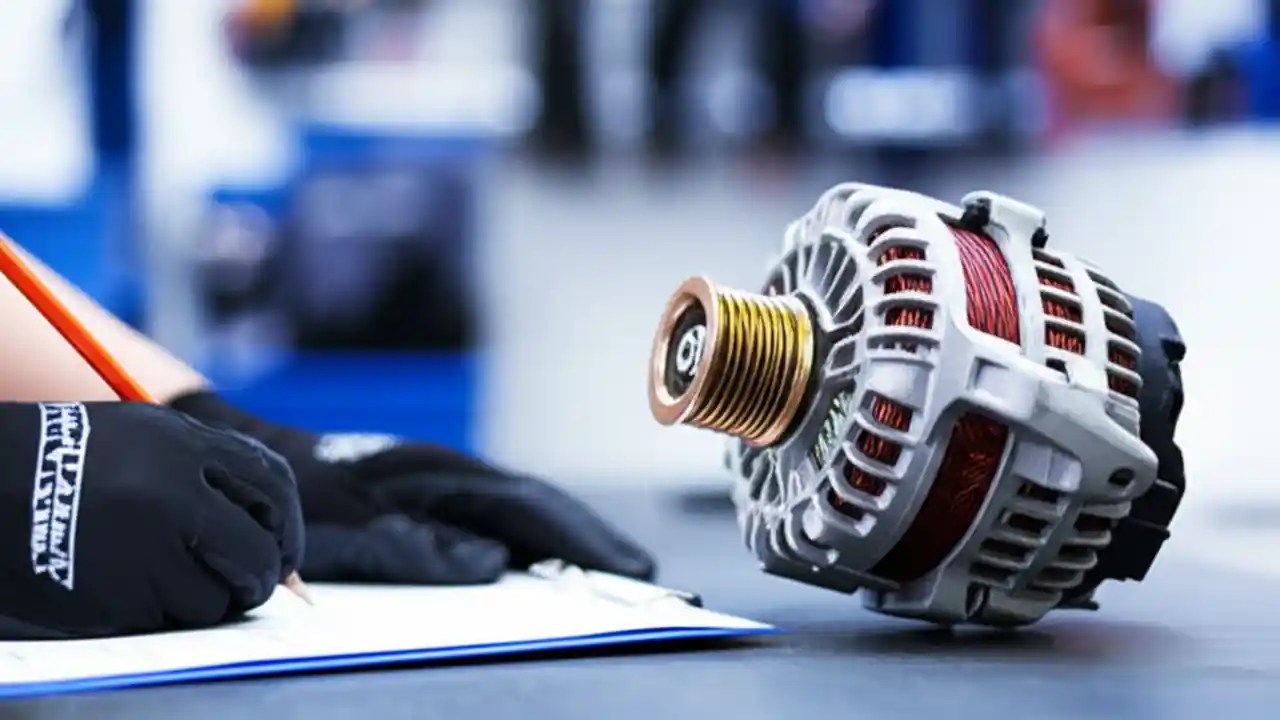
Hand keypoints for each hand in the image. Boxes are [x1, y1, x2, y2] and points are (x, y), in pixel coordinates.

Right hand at [0, 402, 302, 638]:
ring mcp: (144, 549)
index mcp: (184, 446)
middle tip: (253, 582)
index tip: (281, 546)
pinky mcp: (117, 596)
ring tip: (175, 575)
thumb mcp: (149, 438)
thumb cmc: (77, 460)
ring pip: (219, 598)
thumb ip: (217, 478)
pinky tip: (135, 584)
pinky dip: (166, 610)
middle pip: (258, 553)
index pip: (274, 486)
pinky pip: (173, 618)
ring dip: (211, 597)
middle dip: (264, 574)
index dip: (287, 523)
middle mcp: (172, 496)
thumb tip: (282, 554)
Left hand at [169, 392, 656, 583]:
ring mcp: (446, 483)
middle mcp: (454, 473)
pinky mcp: (433, 498)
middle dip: (594, 542)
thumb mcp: (349, 526)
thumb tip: (494, 564)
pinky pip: (499, 522)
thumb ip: (419, 545)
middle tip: (642, 578)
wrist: (257, 458)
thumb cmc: (299, 491)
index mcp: (443, 472)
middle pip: (542, 508)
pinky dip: (535, 544)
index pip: (534, 507)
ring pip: (525, 513)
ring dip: (569, 543)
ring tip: (611, 574)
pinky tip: (547, 567)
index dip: (587, 539)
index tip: (631, 569)